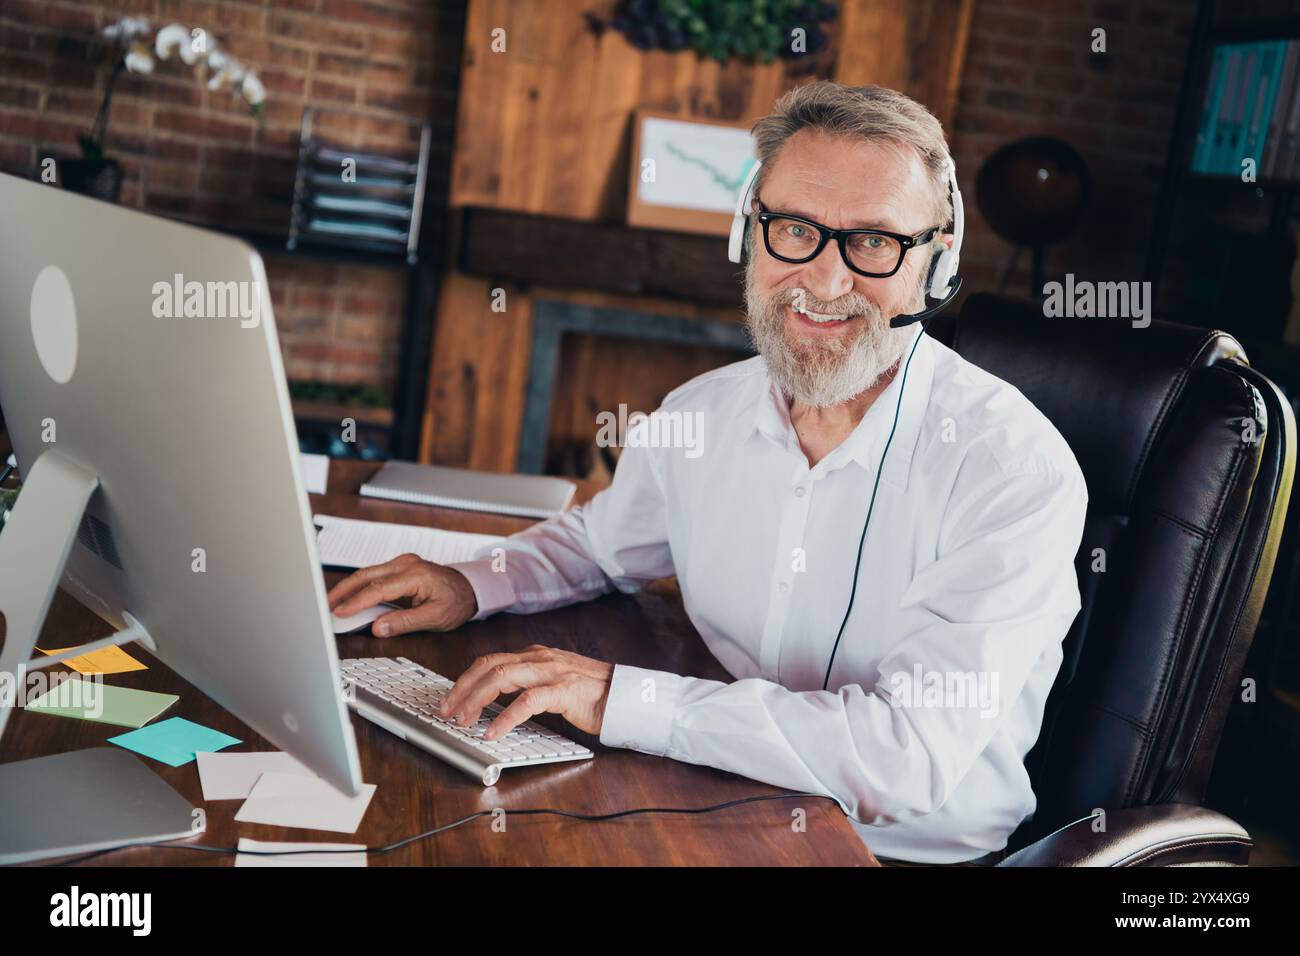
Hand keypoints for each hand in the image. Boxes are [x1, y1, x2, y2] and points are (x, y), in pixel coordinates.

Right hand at [326, 554, 477, 636]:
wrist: (472, 588)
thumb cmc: (457, 602)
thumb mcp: (435, 618)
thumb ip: (405, 622)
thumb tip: (378, 628)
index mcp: (416, 574)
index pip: (378, 588)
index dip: (356, 602)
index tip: (340, 613)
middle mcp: (407, 564)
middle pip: (366, 575)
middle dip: (343, 590)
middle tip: (326, 606)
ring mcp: (403, 563)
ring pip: (368, 573)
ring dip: (349, 588)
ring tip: (332, 604)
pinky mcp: (400, 566)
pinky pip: (375, 575)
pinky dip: (360, 586)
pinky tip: (349, 598)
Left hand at [439, 645, 613, 739]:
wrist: (626, 695)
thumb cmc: (591, 693)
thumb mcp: (553, 682)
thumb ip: (528, 684)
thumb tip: (495, 701)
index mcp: (535, 655)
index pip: (490, 660)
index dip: (465, 679)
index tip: (449, 699)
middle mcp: (540, 658)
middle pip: (489, 666)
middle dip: (462, 688)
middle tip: (445, 710)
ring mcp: (552, 672)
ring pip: (501, 677)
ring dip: (476, 699)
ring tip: (463, 720)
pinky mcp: (563, 690)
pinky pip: (527, 701)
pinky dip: (505, 717)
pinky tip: (493, 731)